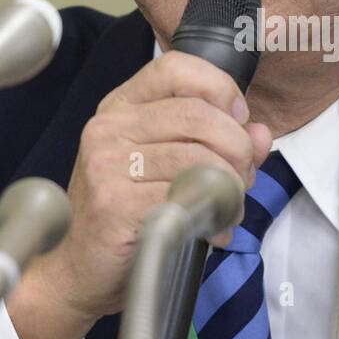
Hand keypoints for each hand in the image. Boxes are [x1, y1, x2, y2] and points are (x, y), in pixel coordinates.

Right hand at [8, 49, 272, 338]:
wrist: (78, 269)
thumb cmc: (127, 216)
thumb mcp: (172, 166)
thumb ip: (220, 143)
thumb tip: (260, 132)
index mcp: (121, 107)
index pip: (178, 68)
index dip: (221, 89)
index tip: (238, 121)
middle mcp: (108, 128)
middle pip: (200, 115)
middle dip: (238, 148)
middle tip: (242, 178)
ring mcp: (107, 165)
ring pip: (200, 158)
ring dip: (230, 187)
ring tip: (227, 207)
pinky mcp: (114, 204)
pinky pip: (186, 198)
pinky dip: (214, 215)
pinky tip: (211, 229)